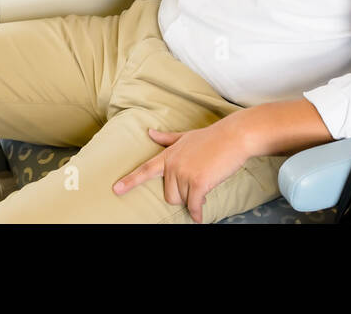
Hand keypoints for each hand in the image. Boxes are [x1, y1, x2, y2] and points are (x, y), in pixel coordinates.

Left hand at [112, 118, 251, 222]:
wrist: (234, 136)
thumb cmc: (212, 137)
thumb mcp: (186, 136)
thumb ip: (166, 138)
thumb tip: (149, 132)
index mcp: (169, 156)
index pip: (145, 170)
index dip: (130, 181)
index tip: (115, 189)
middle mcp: (173, 165)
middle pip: (169, 195)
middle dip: (182, 195)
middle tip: (196, 185)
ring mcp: (185, 174)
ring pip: (183, 200)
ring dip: (194, 199)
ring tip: (205, 185)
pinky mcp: (198, 183)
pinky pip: (194, 205)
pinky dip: (197, 214)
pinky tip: (199, 218)